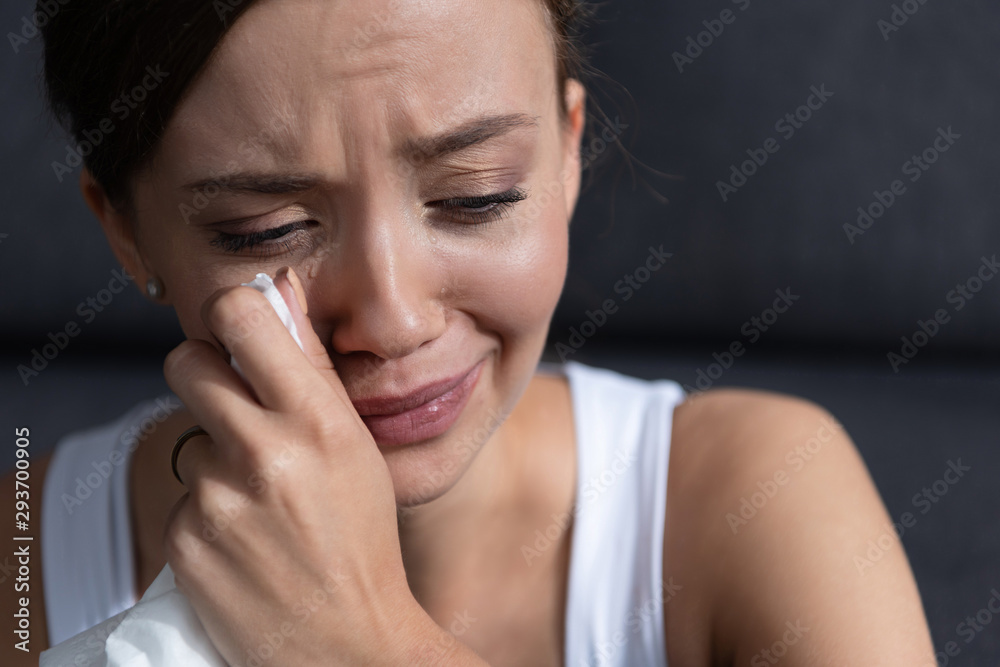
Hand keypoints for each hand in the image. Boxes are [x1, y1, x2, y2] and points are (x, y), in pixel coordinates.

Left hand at [162, 266, 427, 665]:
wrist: (346, 644)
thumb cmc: (364, 540)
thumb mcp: (357, 447)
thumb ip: (311, 368)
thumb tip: (276, 292)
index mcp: (317, 420)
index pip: (240, 318)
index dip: (231, 314)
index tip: (238, 330)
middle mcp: (263, 451)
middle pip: (185, 362)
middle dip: (204, 372)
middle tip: (235, 404)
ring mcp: (217, 499)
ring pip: (190, 437)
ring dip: (218, 457)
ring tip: (261, 501)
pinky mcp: (184, 542)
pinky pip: (184, 497)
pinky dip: (209, 511)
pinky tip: (245, 539)